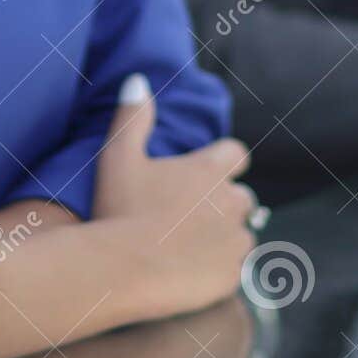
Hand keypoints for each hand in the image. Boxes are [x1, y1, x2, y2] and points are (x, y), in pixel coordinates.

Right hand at [93, 75, 255, 317]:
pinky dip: (217, 270)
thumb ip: (132, 116)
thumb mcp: (117, 156)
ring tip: (189, 249)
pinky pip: (233, 270)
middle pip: (241, 198)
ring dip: (222, 238)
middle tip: (189, 217)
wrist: (123, 272)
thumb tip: (138, 80)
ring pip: (240, 235)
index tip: (205, 174)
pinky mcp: (232, 276)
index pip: (237, 155)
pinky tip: (190, 274)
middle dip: (223, 205)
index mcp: (209, 170)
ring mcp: (235, 242)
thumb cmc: (118, 210)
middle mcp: (231, 202)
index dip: (224, 163)